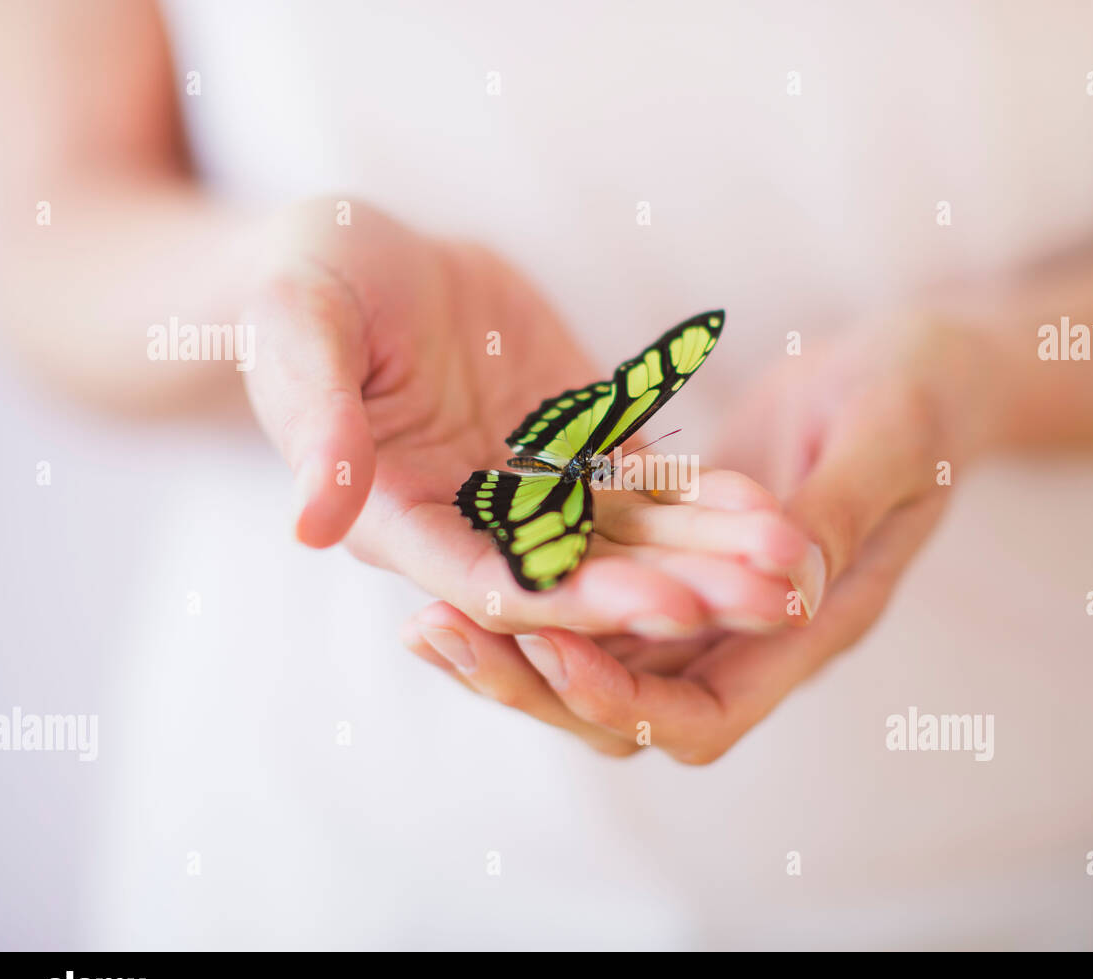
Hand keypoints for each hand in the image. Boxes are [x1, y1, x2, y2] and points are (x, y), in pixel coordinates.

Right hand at [244, 198, 813, 634]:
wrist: (364, 254)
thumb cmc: (307, 282)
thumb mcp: (298, 329)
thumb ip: (316, 421)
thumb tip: (314, 524)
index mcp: (401, 521)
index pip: (497, 584)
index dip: (581, 601)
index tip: (666, 609)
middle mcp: (474, 525)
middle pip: (583, 579)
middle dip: (677, 591)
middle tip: (770, 600)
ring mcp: (530, 492)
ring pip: (629, 541)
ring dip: (710, 556)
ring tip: (794, 562)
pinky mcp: (572, 450)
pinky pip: (645, 485)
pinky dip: (703, 499)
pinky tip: (769, 509)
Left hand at [402, 317, 972, 759]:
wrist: (918, 372)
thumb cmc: (924, 398)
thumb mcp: (893, 438)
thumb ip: (844, 509)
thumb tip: (787, 583)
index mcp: (812, 629)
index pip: (702, 715)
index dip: (624, 700)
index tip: (550, 646)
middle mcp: (752, 640)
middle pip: (627, 709)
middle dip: (534, 684)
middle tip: (438, 638)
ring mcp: (712, 607)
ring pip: (598, 661)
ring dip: (513, 648)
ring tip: (422, 618)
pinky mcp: (680, 560)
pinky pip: (596, 594)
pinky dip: (534, 586)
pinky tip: (461, 556)